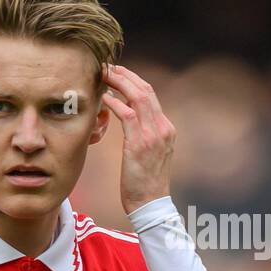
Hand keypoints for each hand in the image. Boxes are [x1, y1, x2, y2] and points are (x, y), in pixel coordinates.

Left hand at [101, 63, 175, 213]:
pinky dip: (115, 103)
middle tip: (108, 67)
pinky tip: (104, 98)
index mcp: (166, 128)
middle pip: (146, 90)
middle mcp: (163, 127)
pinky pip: (127, 116)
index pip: (151, 96)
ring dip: (119, 83)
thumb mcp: (149, 154)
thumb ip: (143, 135)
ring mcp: (153, 135)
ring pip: (138, 97)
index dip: (134, 81)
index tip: (119, 73)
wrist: (150, 203)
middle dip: (126, 75)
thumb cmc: (144, 183)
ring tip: (104, 75)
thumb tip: (128, 121)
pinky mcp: (140, 144)